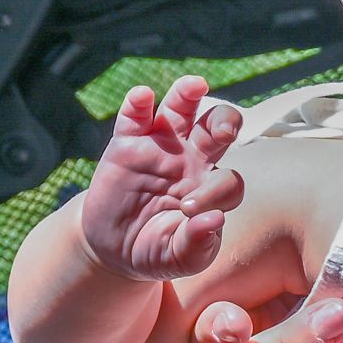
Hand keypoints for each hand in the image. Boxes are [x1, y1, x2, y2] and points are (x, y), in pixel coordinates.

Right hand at [80, 76, 244, 281]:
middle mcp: (192, 159)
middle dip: (226, 122)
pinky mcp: (127, 144)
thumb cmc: (158, 250)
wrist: (115, 249)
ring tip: (195, 85)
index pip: (227, 180)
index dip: (216, 192)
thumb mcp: (179, 258)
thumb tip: (213, 221)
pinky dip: (138, 104)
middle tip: (226, 130)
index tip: (190, 211)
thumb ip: (197, 244)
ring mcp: (160, 147)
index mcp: (212, 186)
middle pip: (217, 128)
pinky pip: (135, 117)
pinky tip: (142, 96)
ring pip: (180, 110)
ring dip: (187, 94)